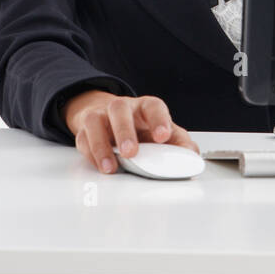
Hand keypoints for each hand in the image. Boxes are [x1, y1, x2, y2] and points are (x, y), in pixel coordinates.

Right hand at [64, 90, 199, 172]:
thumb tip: (191, 156)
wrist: (110, 117)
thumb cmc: (141, 127)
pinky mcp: (84, 130)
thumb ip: (179, 143)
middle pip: (120, 110)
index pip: (153, 106)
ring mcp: (101, 117)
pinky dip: (90, 154)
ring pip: (96, 122)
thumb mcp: (163, 132)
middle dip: (125, 131)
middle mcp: (122, 108)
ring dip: (102, 145)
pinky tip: (100, 166)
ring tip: (111, 167)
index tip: (163, 136)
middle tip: (131, 152)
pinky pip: (83, 139)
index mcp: (144, 107)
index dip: (159, 119)